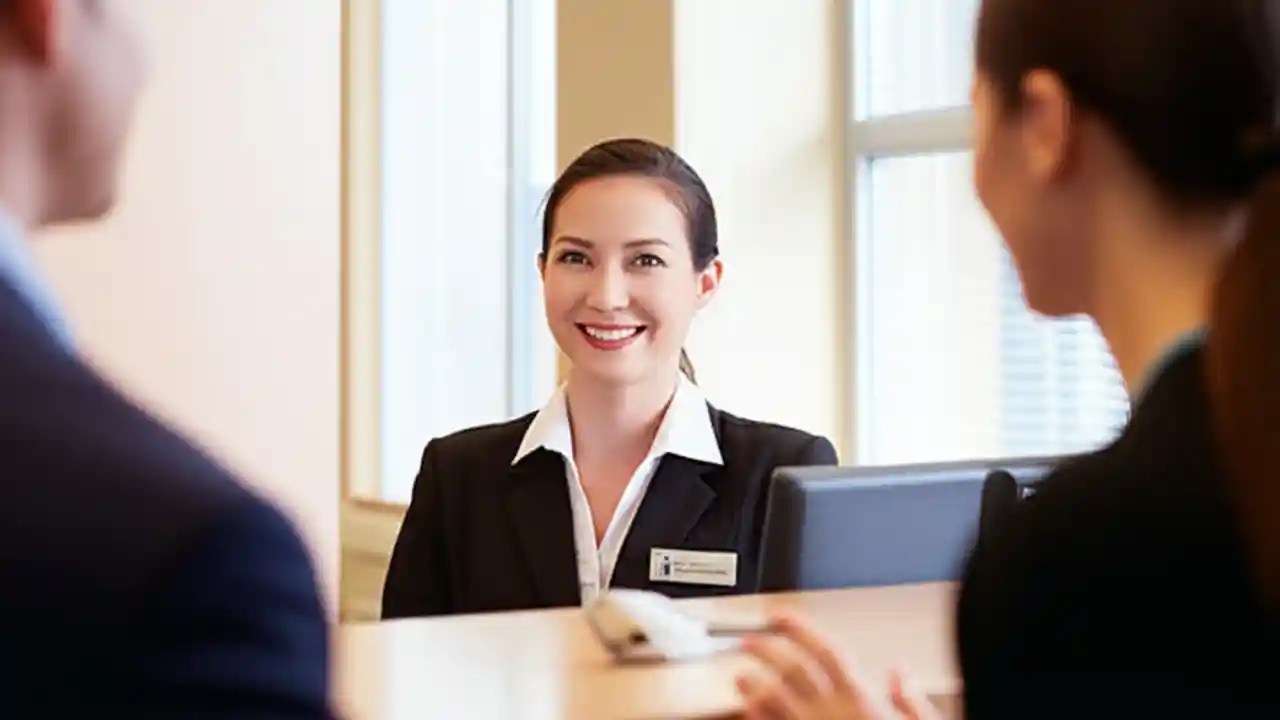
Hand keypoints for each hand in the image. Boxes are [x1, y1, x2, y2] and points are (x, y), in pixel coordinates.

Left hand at [734, 610, 940, 719]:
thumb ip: (912, 700)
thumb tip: (900, 671)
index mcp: (862, 701)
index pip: (825, 651)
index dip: (798, 628)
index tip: (778, 616)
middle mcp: (832, 714)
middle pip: (791, 669)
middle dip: (765, 648)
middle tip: (749, 641)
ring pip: (772, 700)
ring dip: (752, 685)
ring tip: (740, 676)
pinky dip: (755, 719)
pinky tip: (746, 713)